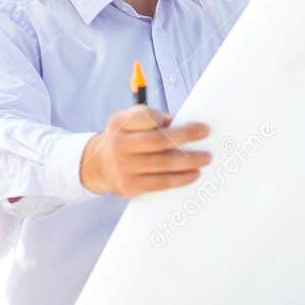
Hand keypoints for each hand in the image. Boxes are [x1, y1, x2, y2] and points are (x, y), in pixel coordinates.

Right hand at [80, 107, 212, 196]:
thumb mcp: (128, 123)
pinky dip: (180, 179)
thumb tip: (179, 123)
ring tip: (205, 157)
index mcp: (119, 124)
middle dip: (185, 136)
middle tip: (205, 132)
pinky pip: (160, 183)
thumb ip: (148, 118)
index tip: (176, 118)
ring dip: (188, 161)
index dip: (161, 118)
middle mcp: (118, 144)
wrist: (99, 166)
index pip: (144, 117)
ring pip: (162, 164)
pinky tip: (194, 174)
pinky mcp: (130, 186)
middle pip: (158, 140)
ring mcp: (123, 167)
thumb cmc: (125, 140)